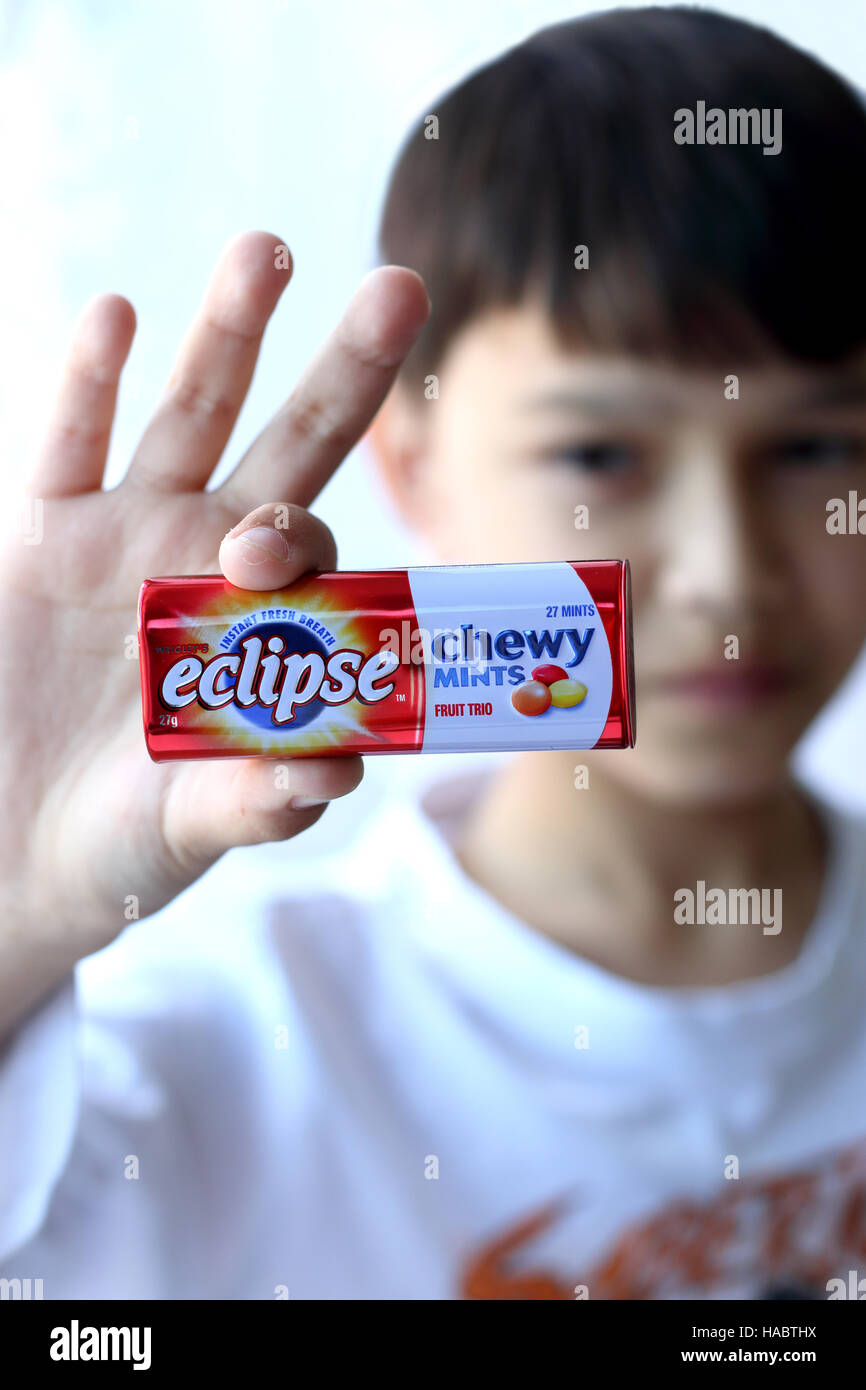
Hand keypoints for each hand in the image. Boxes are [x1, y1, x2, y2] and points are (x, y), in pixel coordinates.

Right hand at [0, 232, 428, 1029]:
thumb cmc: (124, 843)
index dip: (310, 540)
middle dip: (343, 373)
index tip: (261, 560)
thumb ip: (261, 802)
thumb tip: (339, 775)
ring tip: (265, 248)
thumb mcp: (195, 827)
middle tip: (400, 289)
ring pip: (188, 415)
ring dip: (226, 335)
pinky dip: (87, 383)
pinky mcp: (43, 535)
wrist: (16, 853)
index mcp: (266, 625)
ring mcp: (129, 536)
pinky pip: (68, 444)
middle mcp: (209, 562)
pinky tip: (116, 317)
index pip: (324, 552)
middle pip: (290, 447)